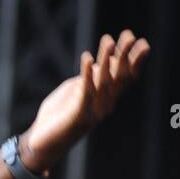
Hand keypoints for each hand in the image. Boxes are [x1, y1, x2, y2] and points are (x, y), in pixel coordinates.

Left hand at [21, 29, 150, 173]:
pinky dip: (87, 74)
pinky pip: (86, 92)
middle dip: (125, 56)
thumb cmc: (56, 115)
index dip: (134, 60)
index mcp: (105, 98)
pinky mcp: (79, 116)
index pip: (125, 77)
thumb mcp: (74, 91)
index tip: (139, 41)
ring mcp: (94, 111)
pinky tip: (87, 58)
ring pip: (104, 81)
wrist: (40, 143)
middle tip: (129, 35)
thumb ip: (89, 77)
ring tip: (108, 40)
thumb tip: (102, 61)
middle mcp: (105, 104)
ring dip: (106, 59)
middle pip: (120, 77)